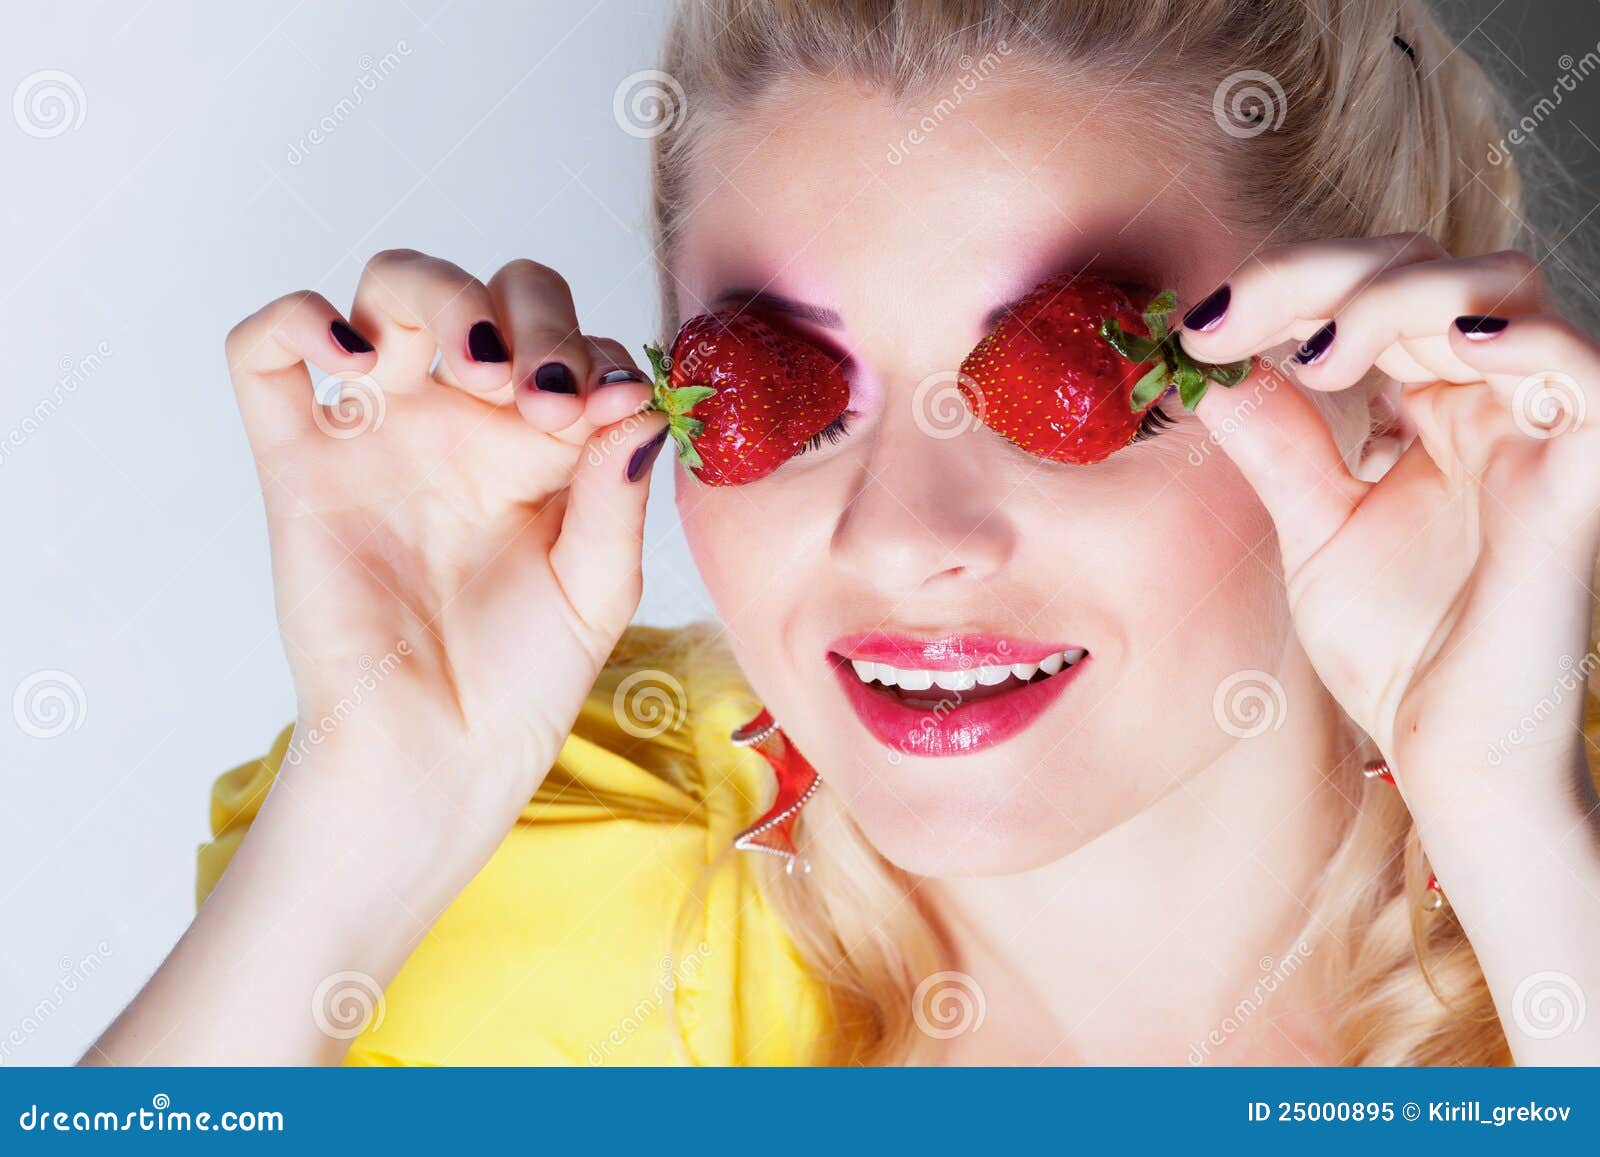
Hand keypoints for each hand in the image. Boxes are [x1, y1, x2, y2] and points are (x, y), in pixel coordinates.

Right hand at [226, 250, 666, 857]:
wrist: (440, 754)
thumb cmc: (524, 680)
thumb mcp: (599, 585)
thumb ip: (616, 490)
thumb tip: (641, 402)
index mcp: (539, 443)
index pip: (573, 339)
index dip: (595, 356)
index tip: (606, 416)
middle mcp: (462, 422)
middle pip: (486, 291)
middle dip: (528, 316)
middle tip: (542, 394)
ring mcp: (380, 432)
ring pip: (386, 290)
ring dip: (435, 296)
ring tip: (471, 370)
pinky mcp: (300, 460)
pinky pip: (264, 353)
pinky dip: (298, 321)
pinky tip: (359, 362)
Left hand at [1178, 233, 1599, 818]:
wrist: (1449, 751)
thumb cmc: (1400, 647)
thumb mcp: (1315, 526)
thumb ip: (1276, 443)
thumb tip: (1207, 368)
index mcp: (1435, 403)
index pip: (1372, 292)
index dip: (1286, 287)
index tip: (1198, 328)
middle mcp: (1492, 399)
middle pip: (1424, 268)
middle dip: (1317, 275)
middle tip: (1227, 325)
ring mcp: (1542, 428)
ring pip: (1496, 290)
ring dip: (1395, 295)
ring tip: (1319, 357)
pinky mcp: (1585, 475)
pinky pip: (1581, 370)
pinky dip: (1524, 339)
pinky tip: (1450, 348)